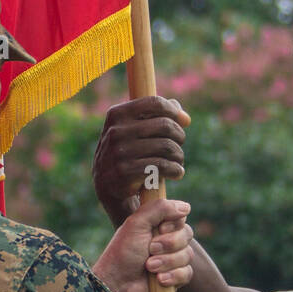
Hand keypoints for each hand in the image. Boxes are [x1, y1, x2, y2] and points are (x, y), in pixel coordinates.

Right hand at [93, 96, 189, 225]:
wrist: (107, 188)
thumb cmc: (126, 154)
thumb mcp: (134, 130)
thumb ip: (156, 116)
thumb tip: (184, 117)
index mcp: (117, 114)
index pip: (154, 103)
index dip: (174, 111)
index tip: (183, 121)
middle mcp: (116, 131)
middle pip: (165, 125)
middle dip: (179, 136)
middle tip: (179, 146)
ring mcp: (119, 152)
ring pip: (166, 146)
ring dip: (178, 156)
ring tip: (178, 162)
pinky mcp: (126, 173)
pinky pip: (162, 166)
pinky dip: (175, 170)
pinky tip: (177, 173)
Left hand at [93, 197, 194, 291]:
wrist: (117, 285)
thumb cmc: (123, 253)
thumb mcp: (137, 223)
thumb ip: (159, 208)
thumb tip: (186, 207)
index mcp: (157, 226)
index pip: (180, 218)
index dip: (173, 224)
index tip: (159, 229)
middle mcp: (167, 241)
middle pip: (187, 235)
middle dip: (169, 244)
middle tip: (150, 249)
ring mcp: (172, 261)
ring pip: (188, 255)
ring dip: (167, 261)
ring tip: (149, 267)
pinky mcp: (175, 279)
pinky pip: (187, 273)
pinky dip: (173, 276)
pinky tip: (159, 280)